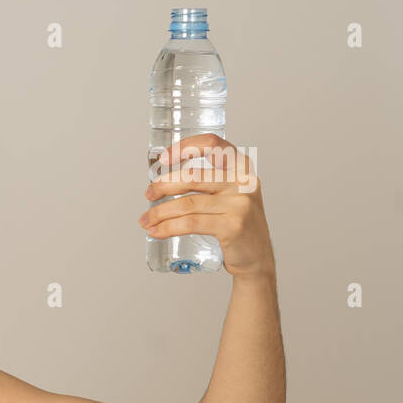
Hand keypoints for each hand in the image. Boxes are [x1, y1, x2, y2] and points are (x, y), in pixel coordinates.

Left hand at [139, 133, 275, 279]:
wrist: (256, 258)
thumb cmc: (237, 224)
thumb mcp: (230, 195)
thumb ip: (208, 183)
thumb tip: (162, 182)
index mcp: (242, 168)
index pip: (213, 145)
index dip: (185, 147)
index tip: (163, 158)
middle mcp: (243, 182)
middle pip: (193, 176)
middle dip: (163, 185)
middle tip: (148, 195)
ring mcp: (240, 204)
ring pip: (187, 203)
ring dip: (159, 212)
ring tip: (145, 220)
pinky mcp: (232, 226)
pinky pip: (190, 223)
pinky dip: (167, 227)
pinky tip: (156, 231)